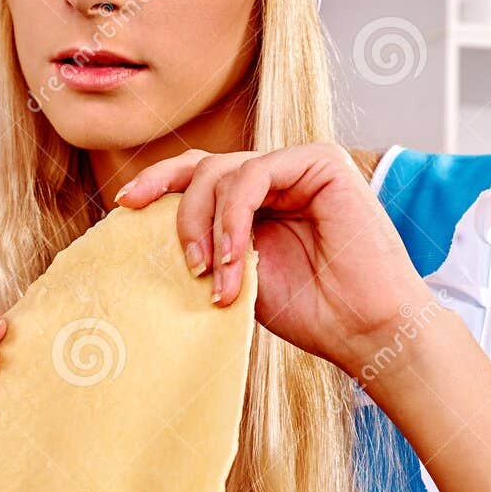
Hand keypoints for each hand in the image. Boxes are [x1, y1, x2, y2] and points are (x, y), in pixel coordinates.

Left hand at [115, 144, 432, 379]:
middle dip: (174, 204)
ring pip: (221, 171)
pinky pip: (253, 176)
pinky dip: (233, 217)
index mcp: (255, 201)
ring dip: (207, 226)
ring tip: (215, 279)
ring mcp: (298, 165)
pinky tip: (233, 258)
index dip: (158, 183)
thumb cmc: (310, 312)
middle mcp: (275, 177)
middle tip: (172, 251)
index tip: (124, 205)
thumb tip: (146, 232)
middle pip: (202, 166)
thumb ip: (205, 246)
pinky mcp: (320, 162)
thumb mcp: (236, 277)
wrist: (366, 330)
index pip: (196, 177)